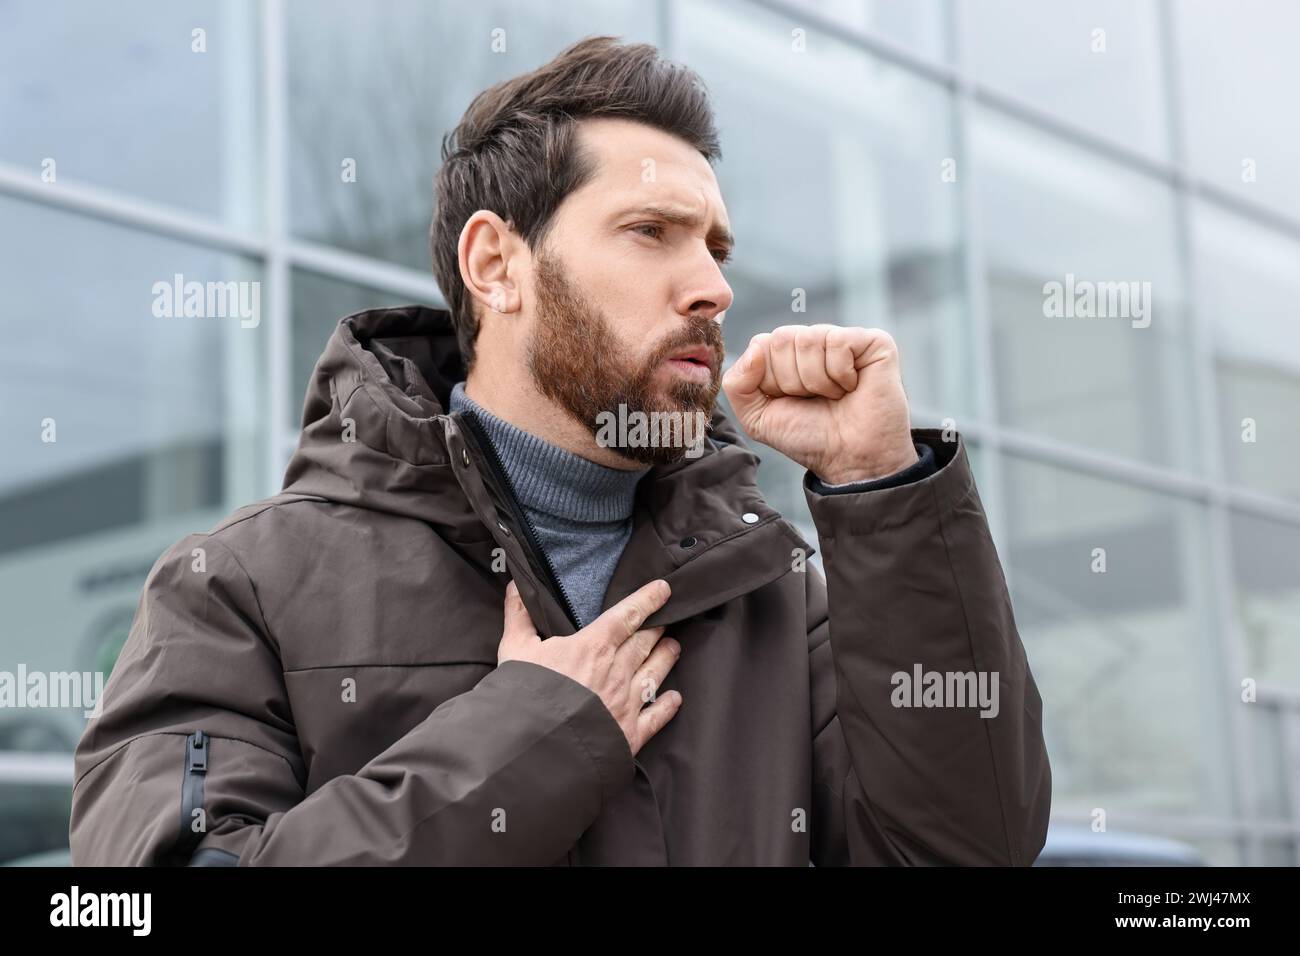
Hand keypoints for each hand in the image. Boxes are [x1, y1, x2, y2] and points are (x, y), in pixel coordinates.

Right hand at [497, 579, 681, 756]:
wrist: (535, 746)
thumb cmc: (525, 694)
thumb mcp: (515, 649)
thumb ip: (519, 615)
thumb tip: (516, 586)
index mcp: (593, 647)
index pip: (627, 616)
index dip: (647, 600)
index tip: (664, 589)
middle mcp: (617, 671)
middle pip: (645, 643)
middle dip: (657, 629)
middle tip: (667, 620)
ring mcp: (626, 703)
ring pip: (655, 673)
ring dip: (666, 657)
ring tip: (674, 647)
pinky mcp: (630, 734)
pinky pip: (655, 716)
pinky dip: (667, 705)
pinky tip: (674, 698)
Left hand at [721, 324, 917, 483]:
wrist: (850, 460)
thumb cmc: (808, 438)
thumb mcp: (757, 418)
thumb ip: (737, 384)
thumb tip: (756, 348)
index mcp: (785, 355)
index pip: (761, 344)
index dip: (770, 380)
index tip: (791, 401)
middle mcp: (813, 342)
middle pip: (781, 339)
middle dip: (792, 381)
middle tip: (815, 400)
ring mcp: (843, 339)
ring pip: (808, 339)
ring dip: (817, 381)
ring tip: (835, 396)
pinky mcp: (873, 341)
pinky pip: (838, 342)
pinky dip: (841, 374)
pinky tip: (852, 387)